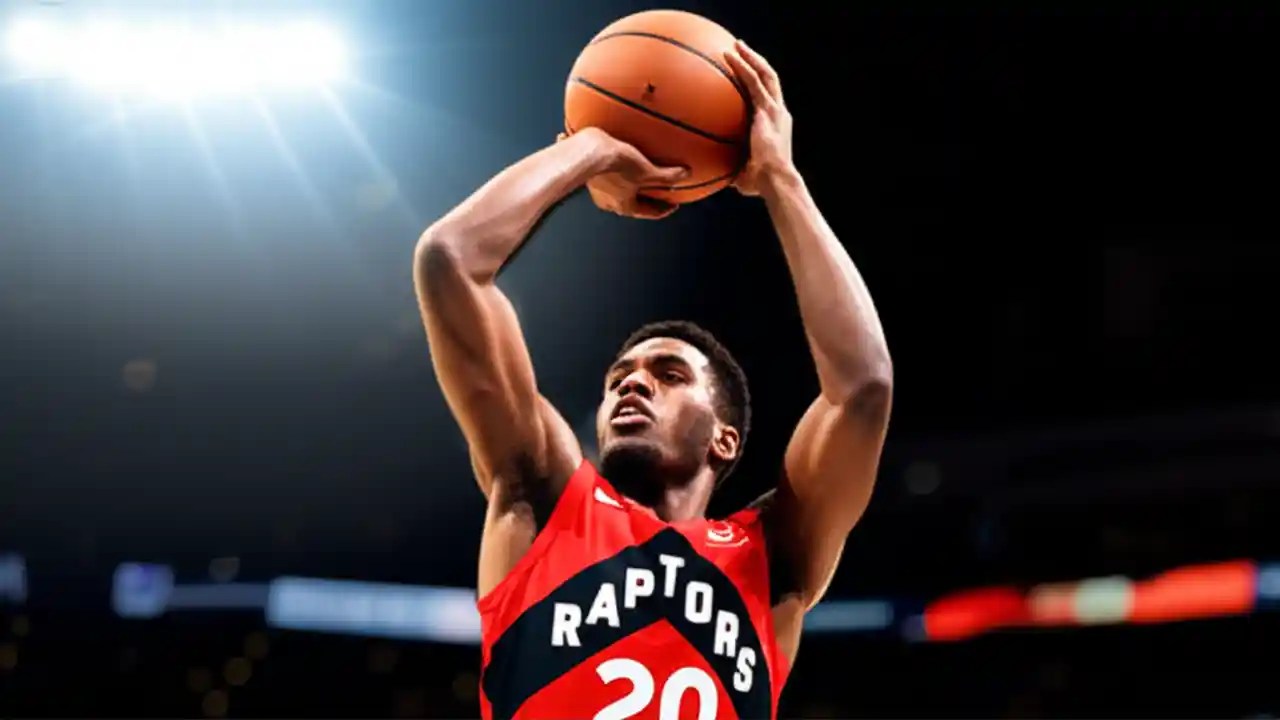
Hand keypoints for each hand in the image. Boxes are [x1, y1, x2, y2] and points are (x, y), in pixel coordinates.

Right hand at [558, 129, 688, 218]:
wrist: (586, 151)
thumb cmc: (614, 165)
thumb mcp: (647, 171)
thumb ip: (667, 176)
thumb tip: (685, 175)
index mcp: (624, 206)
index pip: (649, 212)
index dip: (663, 209)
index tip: (672, 204)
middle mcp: (609, 202)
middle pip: (632, 202)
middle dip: (645, 195)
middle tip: (657, 188)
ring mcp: (596, 189)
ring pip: (617, 189)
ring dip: (628, 183)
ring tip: (636, 171)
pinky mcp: (588, 174)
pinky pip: (604, 175)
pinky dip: (613, 171)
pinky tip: (614, 158)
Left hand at [724, 39, 795, 195]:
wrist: (776, 181)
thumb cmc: (761, 183)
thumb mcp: (743, 172)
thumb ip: (731, 167)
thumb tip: (712, 174)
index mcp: (775, 124)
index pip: (767, 97)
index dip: (758, 82)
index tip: (744, 73)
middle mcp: (779, 113)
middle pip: (769, 79)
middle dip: (755, 62)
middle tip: (739, 50)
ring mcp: (775, 109)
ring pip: (765, 74)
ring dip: (750, 58)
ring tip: (736, 46)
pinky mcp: (769, 110)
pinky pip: (754, 82)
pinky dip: (743, 67)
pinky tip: (730, 57)